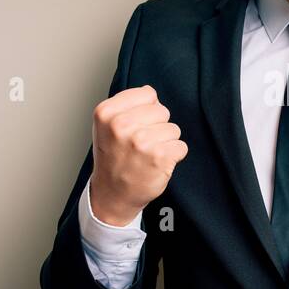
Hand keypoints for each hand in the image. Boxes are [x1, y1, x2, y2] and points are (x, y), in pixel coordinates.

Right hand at [89, 85, 187, 225]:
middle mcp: (121, 125)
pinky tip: (156, 164)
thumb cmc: (113, 158)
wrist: (112, 194)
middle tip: (141, 144)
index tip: (134, 126)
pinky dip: (173, 156)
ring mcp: (140, 141)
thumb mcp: (107, 125)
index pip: (148, 94)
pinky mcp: (159, 157)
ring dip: (165, 143)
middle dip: (157, 126)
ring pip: (173, 129)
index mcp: (107, 112)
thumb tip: (152, 94)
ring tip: (147, 155)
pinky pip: (181, 146)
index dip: (146, 111)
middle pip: (162, 110)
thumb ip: (127, 105)